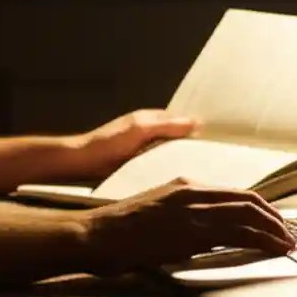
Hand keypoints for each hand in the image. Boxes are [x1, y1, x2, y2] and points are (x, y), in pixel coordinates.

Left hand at [75, 109, 199, 178]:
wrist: (83, 162)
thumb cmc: (110, 143)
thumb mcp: (140, 130)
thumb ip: (167, 125)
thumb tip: (197, 122)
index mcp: (151, 118)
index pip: (180, 120)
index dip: (194, 128)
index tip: (213, 142)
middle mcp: (149, 131)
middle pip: (176, 136)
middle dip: (190, 144)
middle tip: (209, 160)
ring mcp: (143, 148)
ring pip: (168, 151)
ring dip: (180, 158)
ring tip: (199, 171)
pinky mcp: (138, 163)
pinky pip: (159, 164)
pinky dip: (168, 168)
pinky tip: (177, 178)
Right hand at [78, 178, 296, 274]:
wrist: (96, 234)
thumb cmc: (119, 229)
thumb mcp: (157, 212)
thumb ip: (183, 216)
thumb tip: (206, 234)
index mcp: (184, 185)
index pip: (233, 192)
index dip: (259, 206)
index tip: (272, 220)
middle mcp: (192, 192)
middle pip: (247, 200)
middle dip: (273, 217)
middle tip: (287, 232)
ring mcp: (193, 211)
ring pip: (248, 214)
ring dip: (273, 230)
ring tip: (288, 243)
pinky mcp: (191, 231)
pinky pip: (238, 233)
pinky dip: (262, 240)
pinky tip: (273, 248)